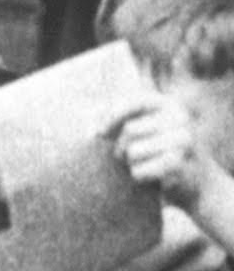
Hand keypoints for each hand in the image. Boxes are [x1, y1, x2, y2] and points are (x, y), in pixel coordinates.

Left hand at [104, 92, 218, 209]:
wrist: (199, 186)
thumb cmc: (160, 154)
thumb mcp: (145, 132)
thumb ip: (117, 121)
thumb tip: (88, 127)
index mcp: (169, 105)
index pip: (133, 102)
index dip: (111, 115)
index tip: (96, 133)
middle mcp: (180, 118)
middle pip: (129, 130)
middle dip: (121, 147)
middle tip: (128, 157)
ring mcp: (183, 141)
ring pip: (133, 151)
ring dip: (131, 163)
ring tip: (146, 166)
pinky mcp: (180, 164)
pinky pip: (140, 170)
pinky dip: (139, 176)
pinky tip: (152, 179)